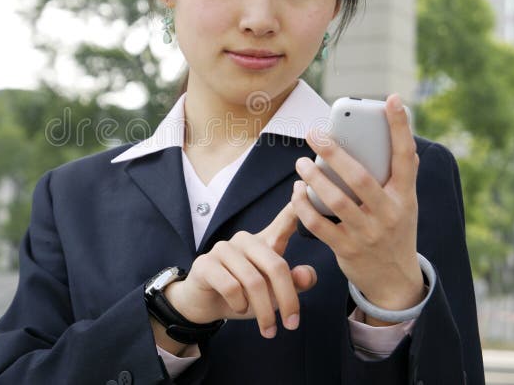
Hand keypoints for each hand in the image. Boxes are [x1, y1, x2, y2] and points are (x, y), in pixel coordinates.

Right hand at [164, 202, 317, 338]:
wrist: (206, 305)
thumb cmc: (244, 295)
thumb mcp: (274, 294)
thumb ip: (294, 284)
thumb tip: (308, 275)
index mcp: (265, 243)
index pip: (284, 220)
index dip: (296, 205)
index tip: (304, 185)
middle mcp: (245, 240)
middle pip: (276, 265)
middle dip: (287, 300)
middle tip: (292, 325)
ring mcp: (224, 249)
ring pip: (253, 281)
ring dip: (264, 311)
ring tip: (267, 328)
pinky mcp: (206, 264)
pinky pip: (231, 287)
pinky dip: (240, 305)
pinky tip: (239, 309)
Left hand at [291, 94, 424, 315]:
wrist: (395, 281)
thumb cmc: (395, 229)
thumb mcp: (405, 203)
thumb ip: (399, 174)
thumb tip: (396, 137)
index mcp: (405, 196)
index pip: (406, 156)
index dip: (400, 128)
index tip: (392, 99)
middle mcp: (389, 214)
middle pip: (360, 178)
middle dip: (334, 153)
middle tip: (314, 134)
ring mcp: (368, 234)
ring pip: (336, 201)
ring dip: (313, 179)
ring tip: (300, 163)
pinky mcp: (347, 249)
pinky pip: (320, 225)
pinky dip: (304, 206)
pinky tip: (296, 192)